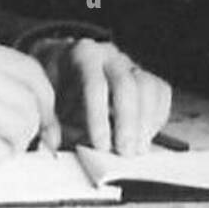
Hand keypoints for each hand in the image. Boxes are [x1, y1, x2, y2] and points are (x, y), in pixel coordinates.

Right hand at [0, 39, 59, 173]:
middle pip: (33, 104)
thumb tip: (49, 119)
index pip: (33, 73)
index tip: (48, 126)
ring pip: (23, 128)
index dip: (47, 103)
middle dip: (28, 131)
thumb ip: (2, 86)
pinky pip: (2, 153)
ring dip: (10, 146)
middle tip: (8, 142)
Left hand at [47, 39, 171, 155]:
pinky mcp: (146, 76)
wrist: (67, 72)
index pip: (94, 83)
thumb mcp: (48, 103)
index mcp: (82, 55)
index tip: (101, 145)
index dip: (98, 116)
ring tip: (137, 150)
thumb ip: (50, 122)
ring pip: (148, 87)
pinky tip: (145, 137)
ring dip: (145, 123)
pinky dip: (156, 117)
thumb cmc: (58, 90)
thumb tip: (51, 143)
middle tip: (124, 152)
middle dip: (127, 122)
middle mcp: (109, 55)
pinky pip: (160, 93)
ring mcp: (130, 64)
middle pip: (126, 85)